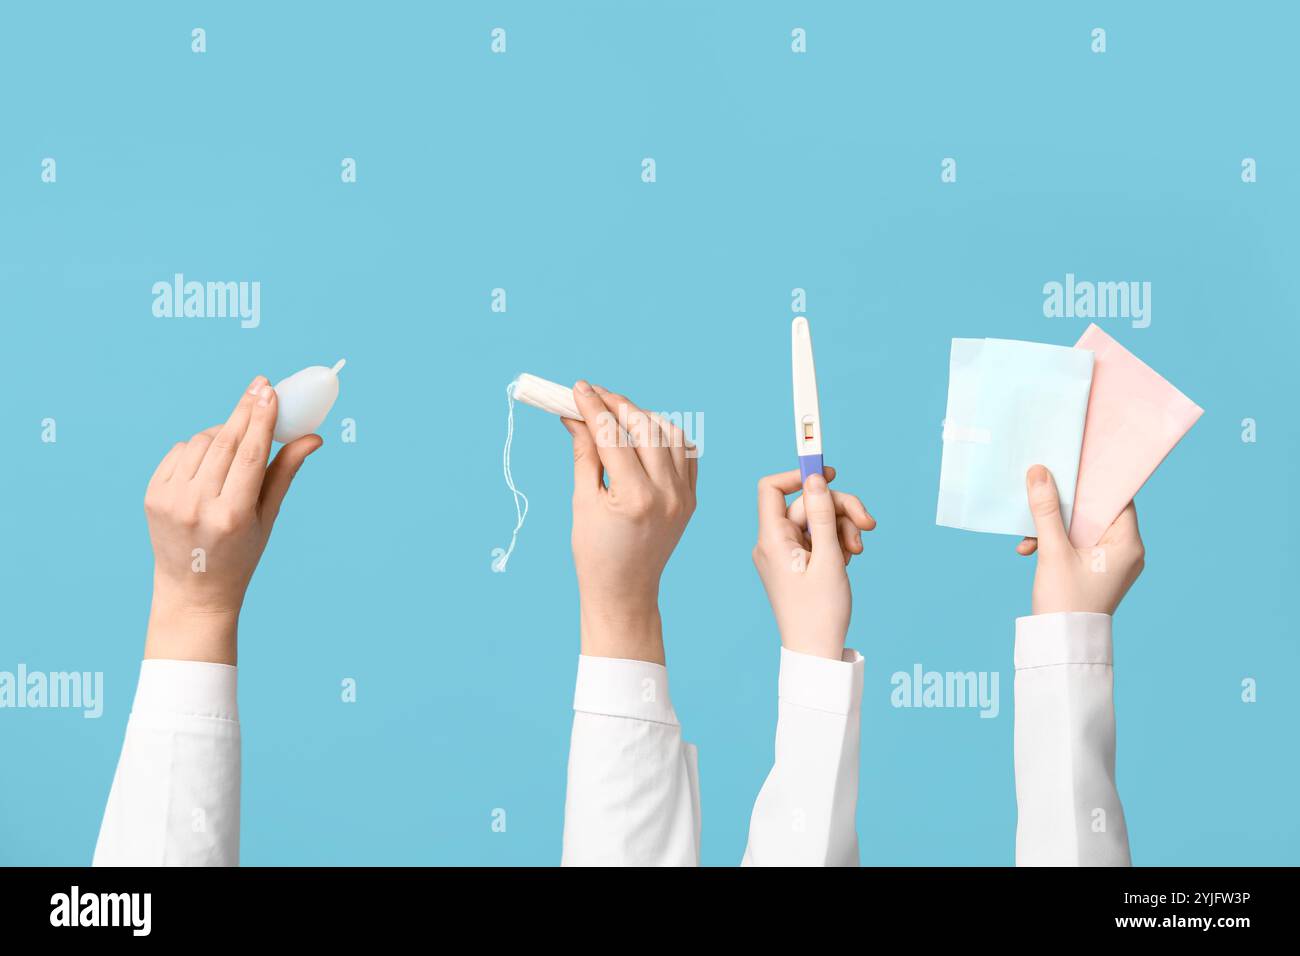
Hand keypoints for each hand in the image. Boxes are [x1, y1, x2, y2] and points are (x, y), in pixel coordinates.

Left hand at [143, 376, 322, 663]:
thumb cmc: (241, 553)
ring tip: (238, 437)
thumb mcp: (268, 517)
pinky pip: (179, 452)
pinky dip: (198, 446)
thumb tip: (313, 437)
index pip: (249, 454)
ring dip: (223, 431)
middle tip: (260, 387)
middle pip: (224, 442)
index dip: (261, 419)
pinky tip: (211, 458)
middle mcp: (197, 506)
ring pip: (201, 442)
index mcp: (232, 515)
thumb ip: (285, 472)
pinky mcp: (152, 496)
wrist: (193, 589)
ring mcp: (170, 501)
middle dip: (244, 411)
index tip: (270, 391)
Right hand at [562, 381, 696, 664]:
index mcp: (634, 497)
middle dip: (617, 404)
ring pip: (670, 434)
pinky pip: (685, 453)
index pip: (612, 435)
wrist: (625, 591)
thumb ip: (584, 453)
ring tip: (615, 411)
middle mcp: (667, 493)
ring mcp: (684, 496)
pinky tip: (643, 431)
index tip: (577, 388)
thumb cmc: (595, 552)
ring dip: (642, 416)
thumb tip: (576, 415)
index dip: (593, 407)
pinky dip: (665, 435)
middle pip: (644, 427)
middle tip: (593, 393)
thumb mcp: (582, 501)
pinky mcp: (692, 499)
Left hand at [753, 467, 875, 659]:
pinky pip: (816, 539)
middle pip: (805, 505)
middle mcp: (773, 543)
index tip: (829, 473)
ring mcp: (784, 554)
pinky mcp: (797, 564)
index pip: (771, 488)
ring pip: (816, 521)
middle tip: (867, 523)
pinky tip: (848, 560)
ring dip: (842, 528)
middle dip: (838, 509)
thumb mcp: (829, 558)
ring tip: (857, 551)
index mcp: (772, 540)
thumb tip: (815, 479)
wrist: (817, 651)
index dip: (799, 475)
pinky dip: (835, 543)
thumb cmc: (820, 612)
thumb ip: (823, 515)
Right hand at [1016, 464, 1143, 615]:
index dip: (1093, 483)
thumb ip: (1047, 511)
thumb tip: (1039, 472)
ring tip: (1029, 537)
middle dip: (1063, 508)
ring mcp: (1112, 564)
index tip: (1069, 470)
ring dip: (1053, 528)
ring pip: (1082, 530)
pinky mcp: (1096, 573)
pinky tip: (1031, 550)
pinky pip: (1077, 546)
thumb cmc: (1064, 601)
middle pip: (1096, 513)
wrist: (1060, 646)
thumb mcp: (1053, 552)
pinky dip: (1055, 544)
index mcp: (1128, 544)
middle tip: (1040, 499)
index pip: (1116, 499)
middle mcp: (1126, 552)